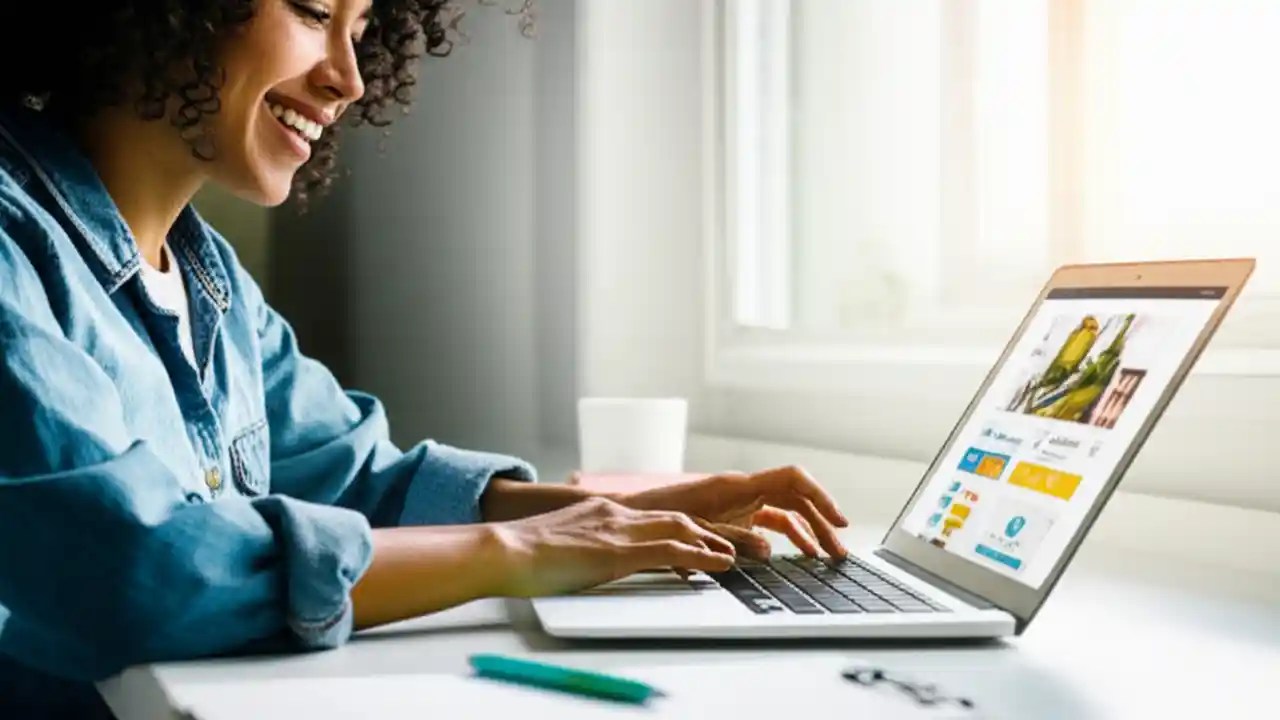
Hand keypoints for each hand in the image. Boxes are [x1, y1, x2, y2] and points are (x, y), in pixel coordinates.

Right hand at [490, 496, 736, 597]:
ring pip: (681, 528)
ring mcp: (619, 530)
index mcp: (599, 510)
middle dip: (705, 531)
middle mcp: (615, 513)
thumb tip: (584, 557)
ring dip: (712, 542)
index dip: (681, 526)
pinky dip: (702, 556)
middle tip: (727, 544)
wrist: (503, 550)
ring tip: (733, 555)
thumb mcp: (558, 542)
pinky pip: (672, 551)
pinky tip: (719, 564)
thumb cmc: (519, 553)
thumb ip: (579, 544)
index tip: (698, 536)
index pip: (652, 515)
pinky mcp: (620, 551)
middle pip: (675, 517)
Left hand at [616, 466, 849, 560]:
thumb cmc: (654, 517)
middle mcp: (742, 489)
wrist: (627, 517)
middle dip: (821, 522)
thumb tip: (767, 550)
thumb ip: (731, 538)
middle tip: (840, 550)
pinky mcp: (732, 515)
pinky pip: (769, 522)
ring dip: (808, 532)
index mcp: (736, 485)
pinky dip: (786, 536)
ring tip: (826, 556)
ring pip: (785, 512)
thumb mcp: (694, 530)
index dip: (820, 496)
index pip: (792, 479)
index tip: (838, 520)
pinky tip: (797, 555)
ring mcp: (738, 502)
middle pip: (795, 499)